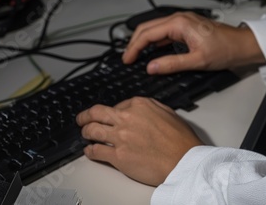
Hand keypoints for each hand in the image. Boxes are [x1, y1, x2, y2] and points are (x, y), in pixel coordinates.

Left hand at [77, 97, 199, 185]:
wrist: (183, 161)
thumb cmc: (180, 140)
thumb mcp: (167, 112)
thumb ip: (150, 108)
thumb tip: (140, 109)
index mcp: (139, 105)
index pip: (116, 105)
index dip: (110, 112)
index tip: (107, 116)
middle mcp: (127, 118)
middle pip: (96, 113)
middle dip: (86, 116)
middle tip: (81, 119)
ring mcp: (120, 137)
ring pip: (92, 130)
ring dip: (85, 132)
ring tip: (84, 134)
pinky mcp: (117, 156)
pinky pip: (96, 151)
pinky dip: (89, 151)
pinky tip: (89, 151)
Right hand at [122, 11, 264, 73]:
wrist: (242, 45)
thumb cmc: (225, 49)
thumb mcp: (197, 61)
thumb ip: (172, 64)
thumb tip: (152, 67)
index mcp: (180, 23)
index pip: (148, 33)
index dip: (134, 47)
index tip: (127, 59)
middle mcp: (180, 18)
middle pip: (148, 27)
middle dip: (135, 42)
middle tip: (127, 58)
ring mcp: (184, 21)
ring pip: (155, 28)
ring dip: (144, 41)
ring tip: (135, 55)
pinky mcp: (187, 27)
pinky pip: (165, 31)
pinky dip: (154, 40)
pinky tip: (152, 51)